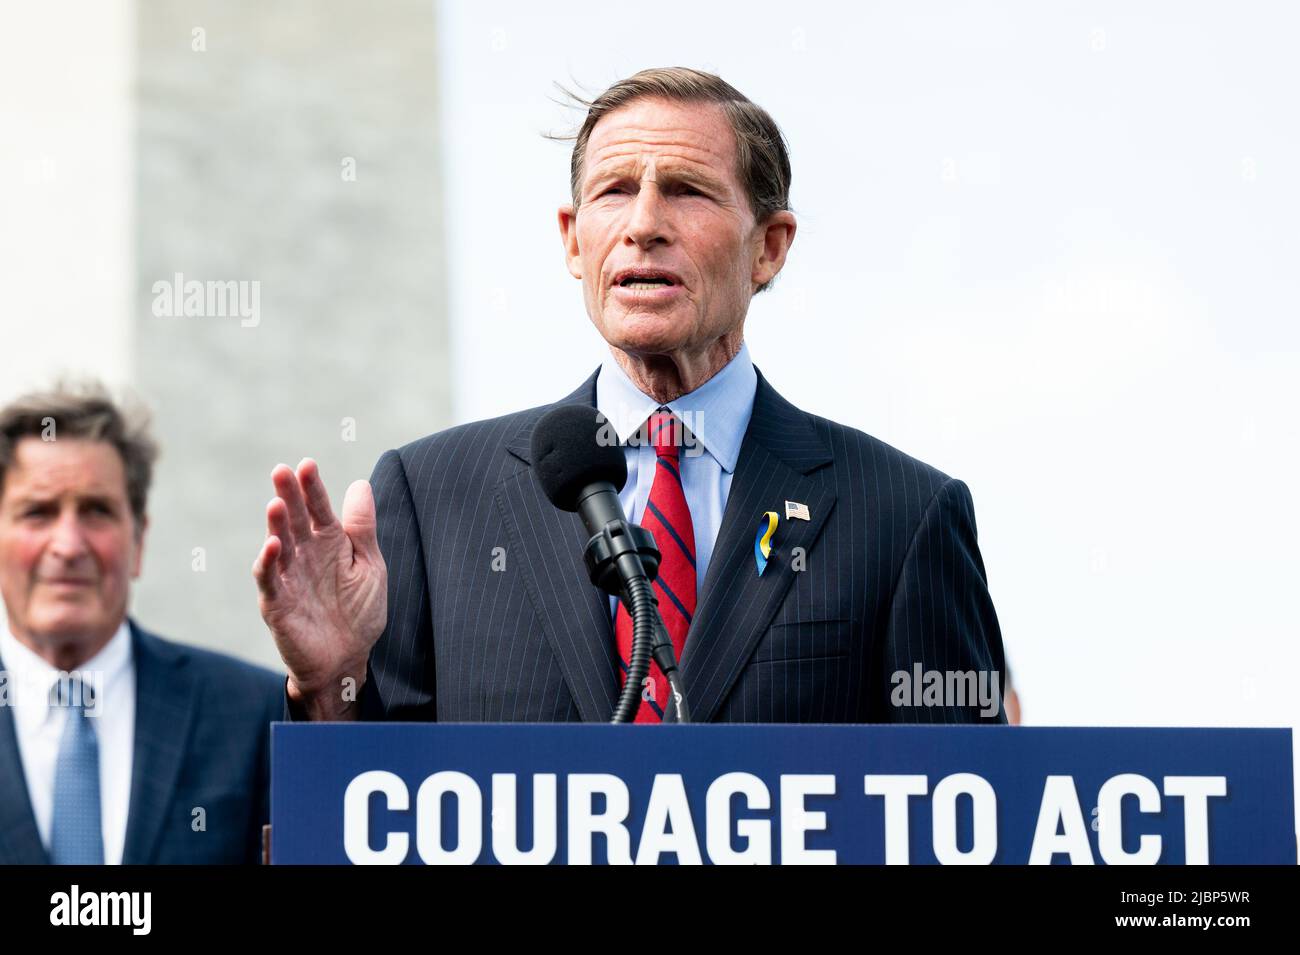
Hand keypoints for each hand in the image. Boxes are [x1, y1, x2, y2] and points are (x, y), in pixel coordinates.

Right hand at [252, 459, 386, 717]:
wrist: (347, 659)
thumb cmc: (359, 612)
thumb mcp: (368, 566)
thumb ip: (361, 528)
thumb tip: (360, 483)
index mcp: (329, 544)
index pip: (319, 510)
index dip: (313, 488)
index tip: (308, 464)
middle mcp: (305, 556)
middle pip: (294, 520)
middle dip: (288, 496)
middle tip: (282, 471)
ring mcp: (289, 578)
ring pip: (278, 546)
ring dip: (275, 525)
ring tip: (276, 503)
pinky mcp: (277, 604)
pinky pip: (270, 580)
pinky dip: (268, 563)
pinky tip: (273, 546)